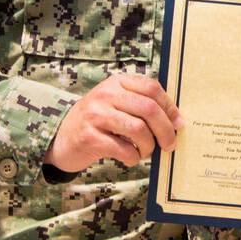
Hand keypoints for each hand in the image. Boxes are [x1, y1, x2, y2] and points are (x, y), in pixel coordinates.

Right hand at [44, 74, 183, 171]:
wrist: (61, 137)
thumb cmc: (98, 122)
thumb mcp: (117, 104)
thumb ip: (143, 106)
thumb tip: (177, 122)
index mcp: (117, 82)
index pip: (152, 88)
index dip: (169, 107)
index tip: (178, 124)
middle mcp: (106, 94)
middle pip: (149, 109)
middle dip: (165, 130)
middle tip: (170, 145)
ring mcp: (96, 114)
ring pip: (138, 129)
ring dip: (148, 146)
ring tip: (146, 152)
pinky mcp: (89, 137)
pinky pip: (123, 148)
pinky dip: (133, 157)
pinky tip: (130, 157)